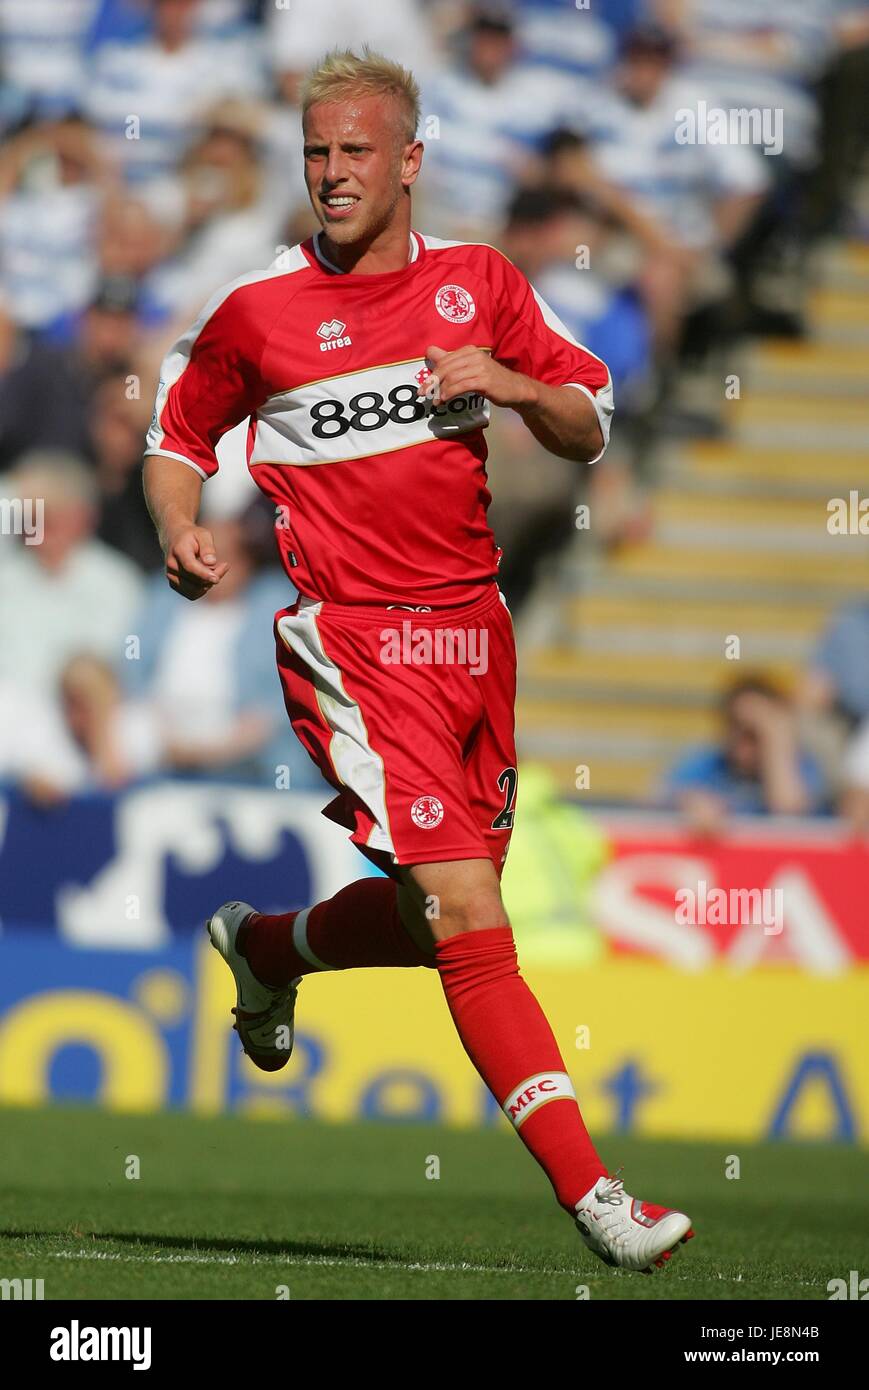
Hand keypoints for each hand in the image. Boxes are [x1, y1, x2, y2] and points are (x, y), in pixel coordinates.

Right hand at [163, 524, 227, 600]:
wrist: (174, 538)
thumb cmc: (192, 536)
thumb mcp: (203, 534)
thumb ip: (208, 547)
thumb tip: (211, 562)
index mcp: (179, 551)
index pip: (190, 566)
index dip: (204, 574)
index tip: (217, 578)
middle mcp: (172, 566)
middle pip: (195, 580)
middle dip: (213, 575)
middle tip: (224, 565)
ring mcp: (171, 576)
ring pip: (195, 590)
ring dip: (209, 583)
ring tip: (215, 569)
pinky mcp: (174, 584)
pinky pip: (192, 594)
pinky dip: (203, 588)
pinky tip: (207, 576)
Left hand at [422, 344, 536, 409]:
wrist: (515, 388)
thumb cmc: (491, 380)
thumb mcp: (470, 368)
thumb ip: (451, 361)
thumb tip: (430, 352)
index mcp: (469, 350)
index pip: (444, 359)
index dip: (431, 373)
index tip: (424, 387)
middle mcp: (474, 355)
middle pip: (446, 367)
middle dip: (432, 382)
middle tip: (424, 394)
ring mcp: (480, 367)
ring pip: (452, 377)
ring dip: (441, 391)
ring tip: (437, 401)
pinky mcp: (485, 380)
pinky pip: (462, 385)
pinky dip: (451, 393)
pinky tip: (446, 399)